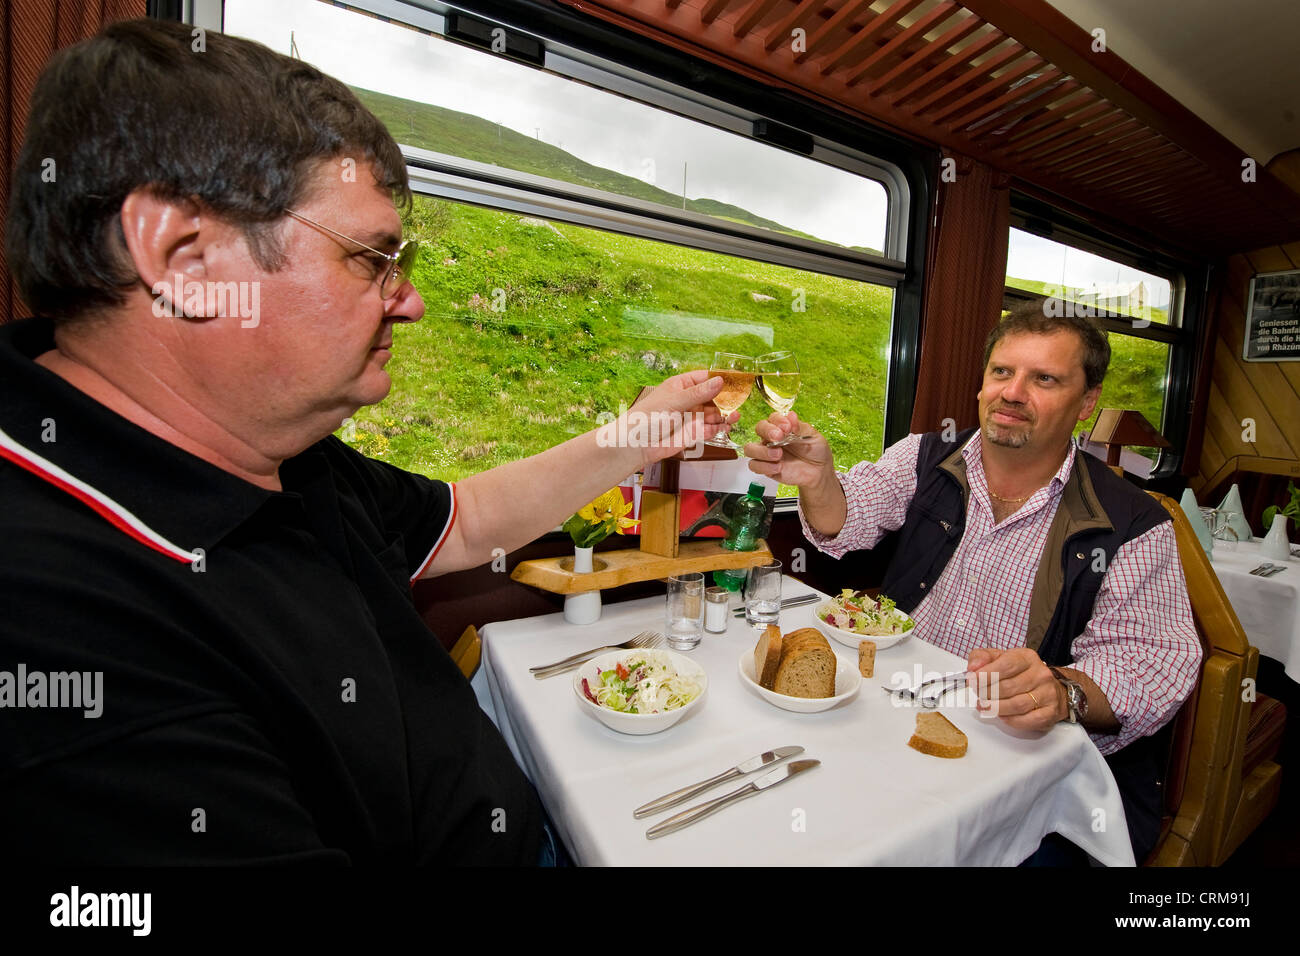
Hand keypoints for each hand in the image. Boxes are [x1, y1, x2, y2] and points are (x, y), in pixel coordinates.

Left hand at [618, 369, 732, 466]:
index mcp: (680, 386)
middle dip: (726, 399)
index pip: (704, 378)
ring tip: (734, 416)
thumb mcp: (674, 401)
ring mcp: (691, 417)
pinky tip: (726, 427)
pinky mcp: (693, 433)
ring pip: (714, 413)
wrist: (636, 445)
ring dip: (725, 414)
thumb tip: (719, 381)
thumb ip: (698, 393)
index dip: (720, 378)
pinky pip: (710, 429)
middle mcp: (688, 400)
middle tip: (739, 401)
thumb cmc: (646, 417)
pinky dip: (719, 428)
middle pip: (713, 396)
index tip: (736, 380)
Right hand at [744, 411, 833, 486]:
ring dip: (762, 451)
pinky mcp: (766, 468)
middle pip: (759, 428)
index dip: (778, 421)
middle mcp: (771, 438)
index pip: (772, 418)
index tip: (788, 427)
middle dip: (767, 431)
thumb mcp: (812, 436)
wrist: (819, 471)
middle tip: (779, 437)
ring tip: (778, 455)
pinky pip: (754, 465)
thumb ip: (799, 427)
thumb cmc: (815, 451)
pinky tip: (778, 467)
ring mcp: (767, 453)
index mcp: (782, 427)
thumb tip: (791, 415)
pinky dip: (764, 466)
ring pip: (750, 448)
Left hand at [966, 647, 1065, 732]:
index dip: (986, 675)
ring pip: (1016, 705)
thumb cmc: (1022, 674)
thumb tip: (973, 667)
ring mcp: (1047, 694)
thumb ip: (982, 658)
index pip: (1006, 665)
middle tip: (979, 695)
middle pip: (1008, 687)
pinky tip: (1002, 715)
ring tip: (985, 706)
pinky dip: (1010, 720)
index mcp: (1027, 658)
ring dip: (996, 708)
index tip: (973, 680)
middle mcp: (1040, 674)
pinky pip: (1027, 720)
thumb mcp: (1000, 658)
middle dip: (987, 693)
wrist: (1051, 689)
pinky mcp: (1050, 712)